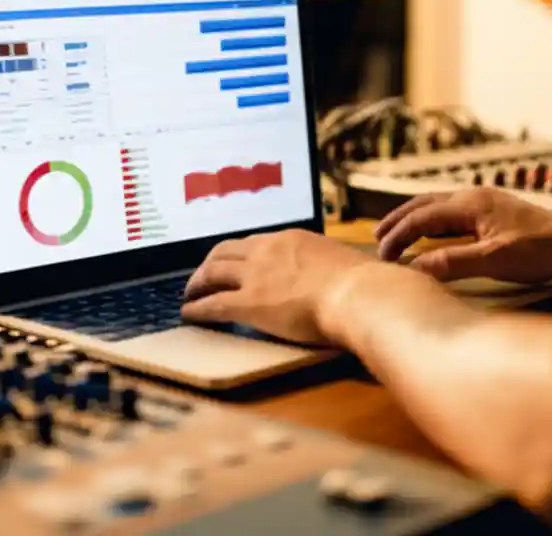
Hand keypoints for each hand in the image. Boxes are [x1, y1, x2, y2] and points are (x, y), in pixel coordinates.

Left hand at [180, 229, 379, 344]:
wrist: (357, 294)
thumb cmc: (362, 283)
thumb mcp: (342, 262)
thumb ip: (330, 266)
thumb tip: (340, 275)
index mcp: (291, 239)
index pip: (254, 243)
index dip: (238, 254)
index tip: (232, 262)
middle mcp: (267, 251)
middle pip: (224, 251)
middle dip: (209, 264)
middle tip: (201, 276)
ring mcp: (256, 276)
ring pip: (212, 273)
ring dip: (196, 283)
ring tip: (189, 294)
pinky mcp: (249, 303)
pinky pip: (213, 304)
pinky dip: (197, 308)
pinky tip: (189, 314)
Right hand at [374, 188, 551, 283]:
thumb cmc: (541, 252)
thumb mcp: (496, 262)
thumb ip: (454, 263)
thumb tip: (415, 267)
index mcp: (470, 204)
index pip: (421, 218)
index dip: (398, 237)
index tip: (383, 258)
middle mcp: (474, 197)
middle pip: (424, 205)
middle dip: (398, 221)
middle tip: (376, 240)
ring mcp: (485, 202)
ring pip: (437, 206)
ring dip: (414, 219)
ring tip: (395, 234)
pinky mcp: (494, 211)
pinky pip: (452, 212)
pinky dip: (432, 222)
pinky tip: (433, 234)